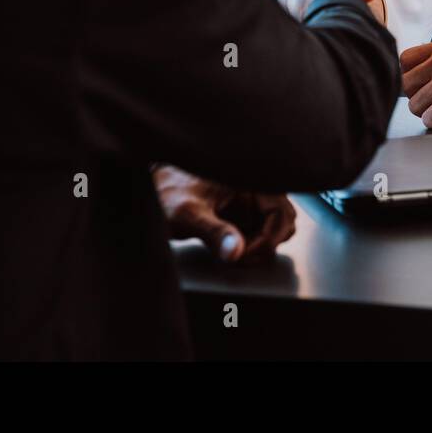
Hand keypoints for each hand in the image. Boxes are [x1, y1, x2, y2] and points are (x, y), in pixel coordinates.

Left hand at [153, 166, 295, 262]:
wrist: (148, 190)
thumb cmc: (165, 192)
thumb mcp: (187, 213)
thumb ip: (213, 232)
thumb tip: (236, 251)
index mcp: (246, 177)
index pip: (280, 210)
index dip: (269, 237)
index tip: (247, 251)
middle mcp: (252, 187)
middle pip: (283, 220)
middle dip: (266, 243)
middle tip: (242, 254)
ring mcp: (247, 201)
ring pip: (273, 228)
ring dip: (259, 245)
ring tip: (234, 252)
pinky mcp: (239, 214)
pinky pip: (257, 233)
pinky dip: (249, 246)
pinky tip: (228, 250)